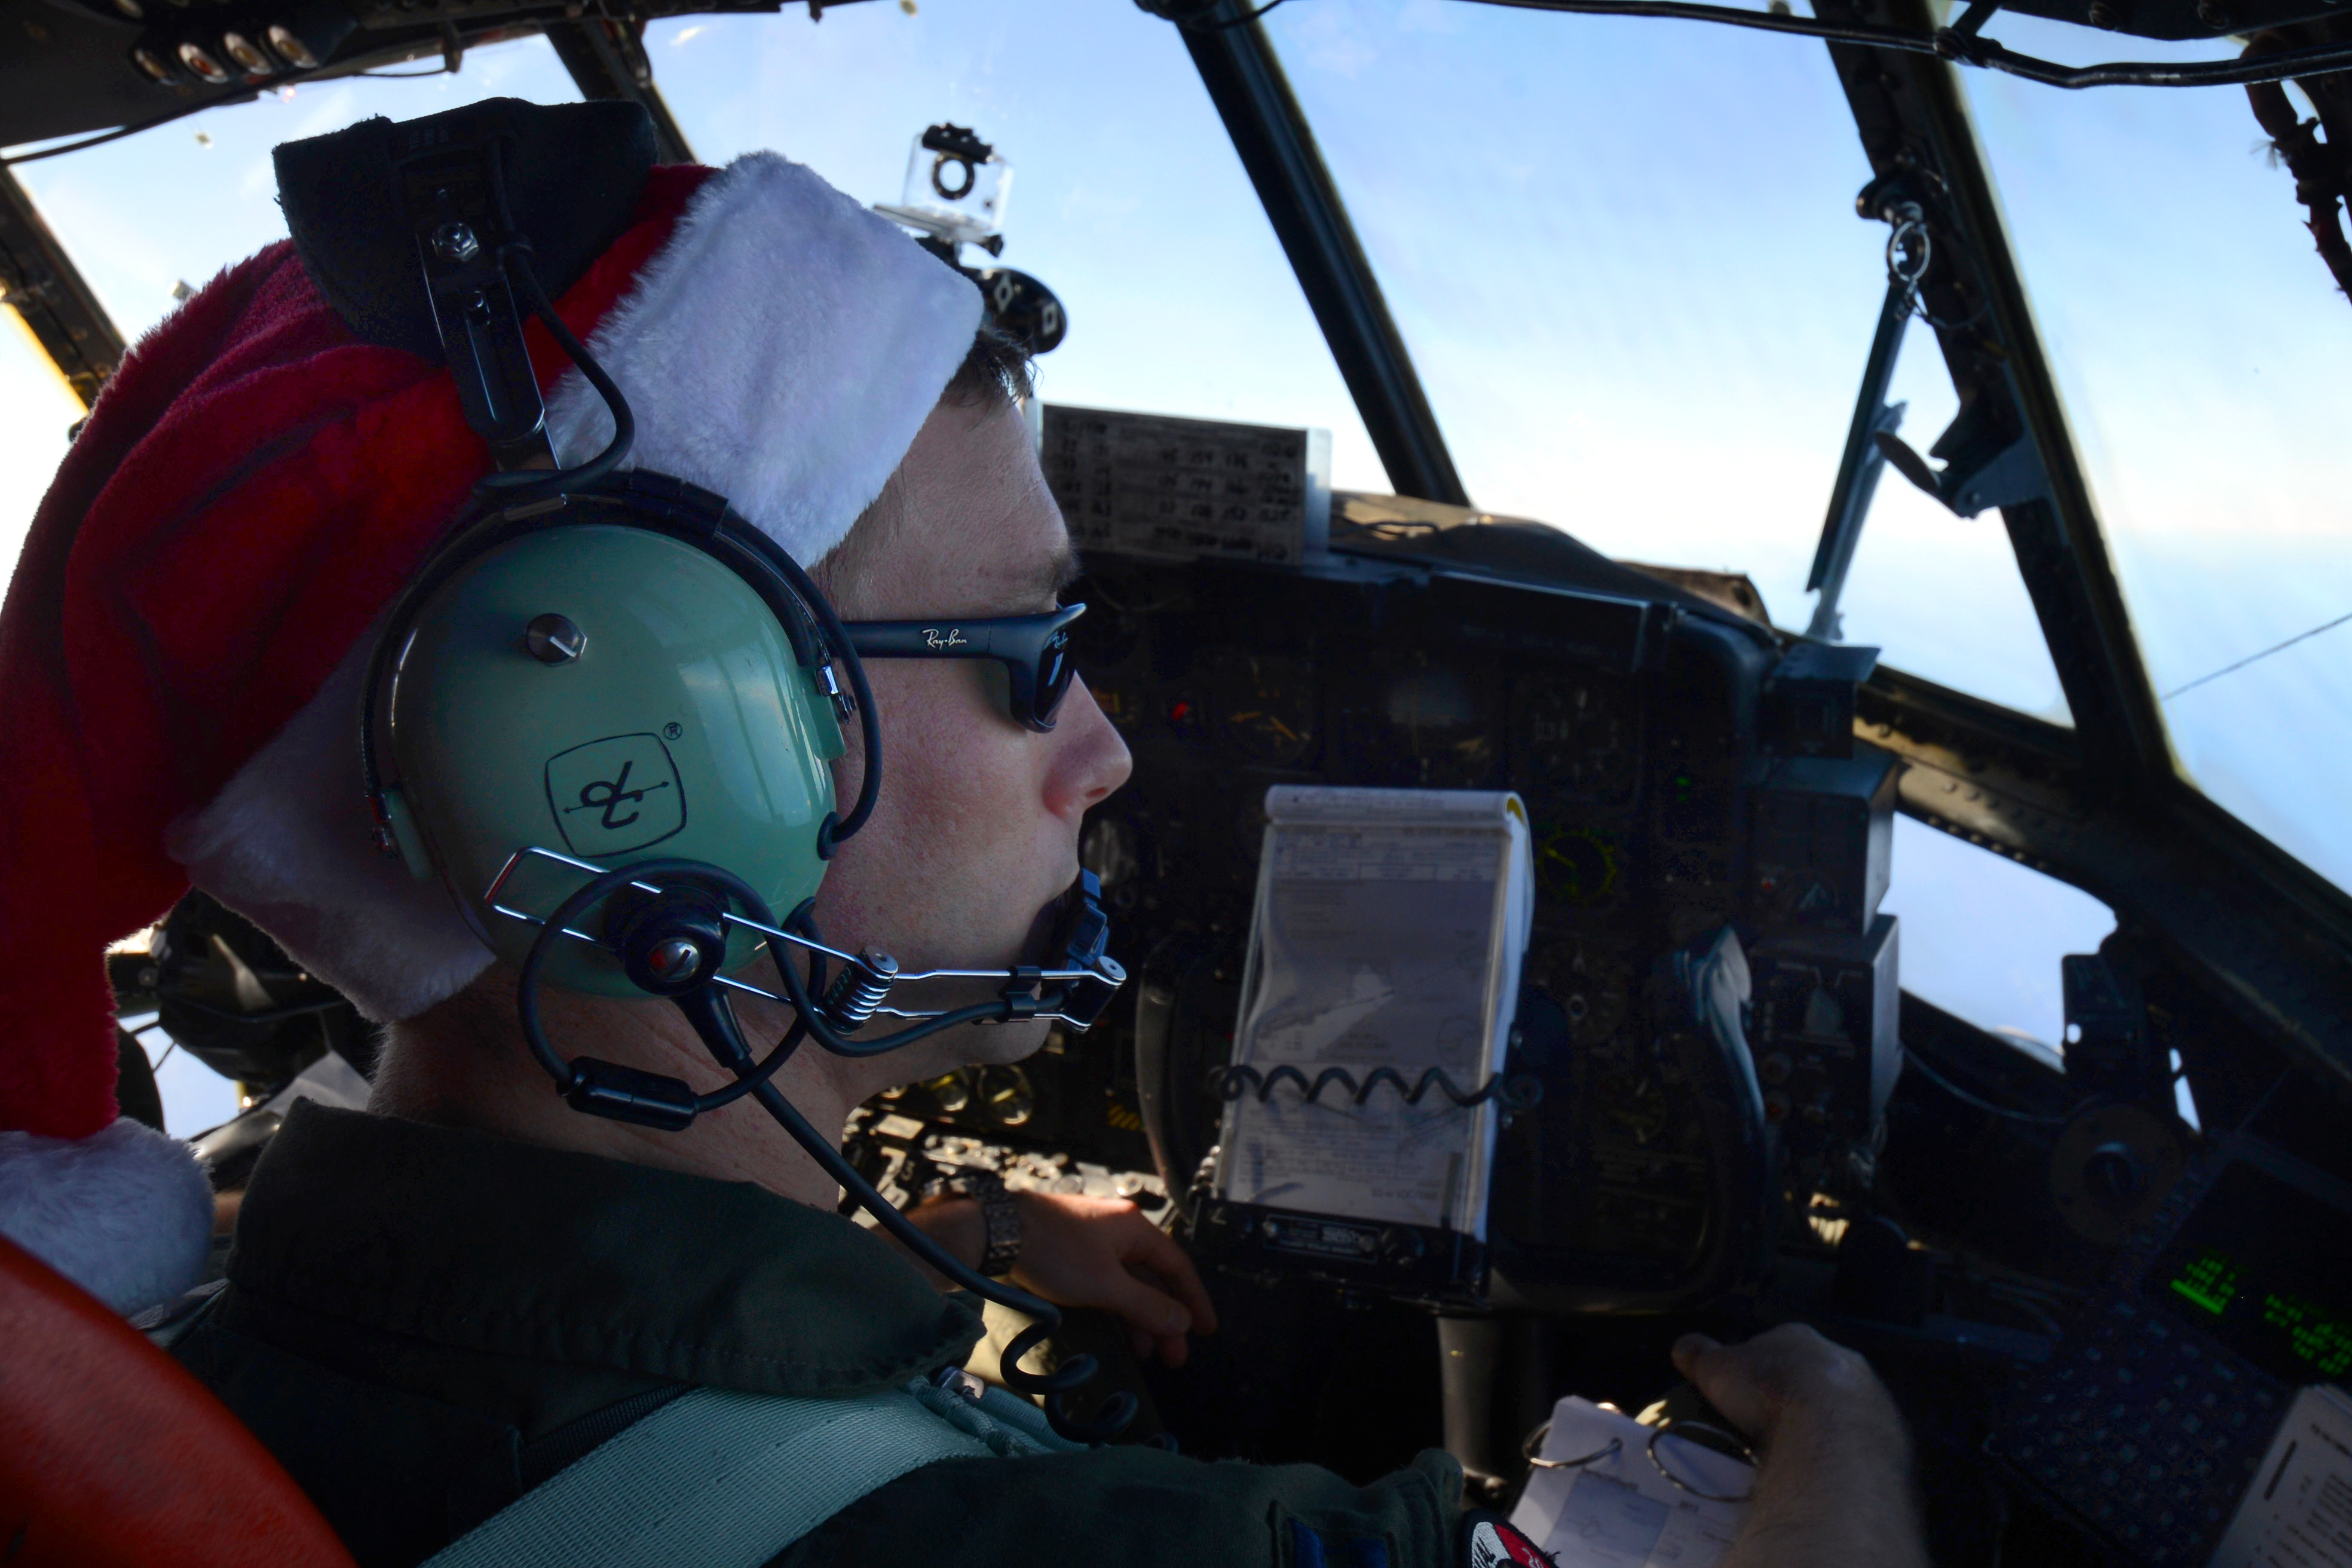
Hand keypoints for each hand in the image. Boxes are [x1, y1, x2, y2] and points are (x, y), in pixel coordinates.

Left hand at [905, 1191, 1219, 1366]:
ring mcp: (1093, 1240)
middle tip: (1175, 1357)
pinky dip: (1117, 1307)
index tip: (1206, 1330)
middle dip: (1166, 1319)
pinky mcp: (1071, 1252)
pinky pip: (1107, 1282)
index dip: (1194, 1300)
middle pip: (1153, 1278)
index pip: (1177, 1266)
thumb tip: (1182, 1322)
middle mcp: (1118, 1230)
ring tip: (1147, 1353)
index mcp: (1134, 1228)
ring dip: (1141, 1318)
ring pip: (1129, 1283)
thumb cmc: (1053, 1251)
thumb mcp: (1106, 1285)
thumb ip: (1147, 1305)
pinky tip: (1119, 1331)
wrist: (995, 1232)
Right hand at [1670, 1325, 1926, 1567]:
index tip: (1744, 1391)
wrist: (1833, 1439)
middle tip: (1770, 1424)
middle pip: (1813, 1374)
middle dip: (1795, 1394)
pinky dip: (1842, 1452)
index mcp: (1799, 1337)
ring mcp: (1872, 1396)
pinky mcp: (1892, 1435)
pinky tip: (1824, 1470)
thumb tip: (1683, 1345)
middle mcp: (1841, 1359)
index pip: (1776, 1345)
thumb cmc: (1768, 1393)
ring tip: (1796, 1452)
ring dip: (1823, 1423)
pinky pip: (1861, 1441)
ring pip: (1842, 1406)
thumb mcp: (1716, 1369)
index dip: (1757, 1367)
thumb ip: (1699, 1353)